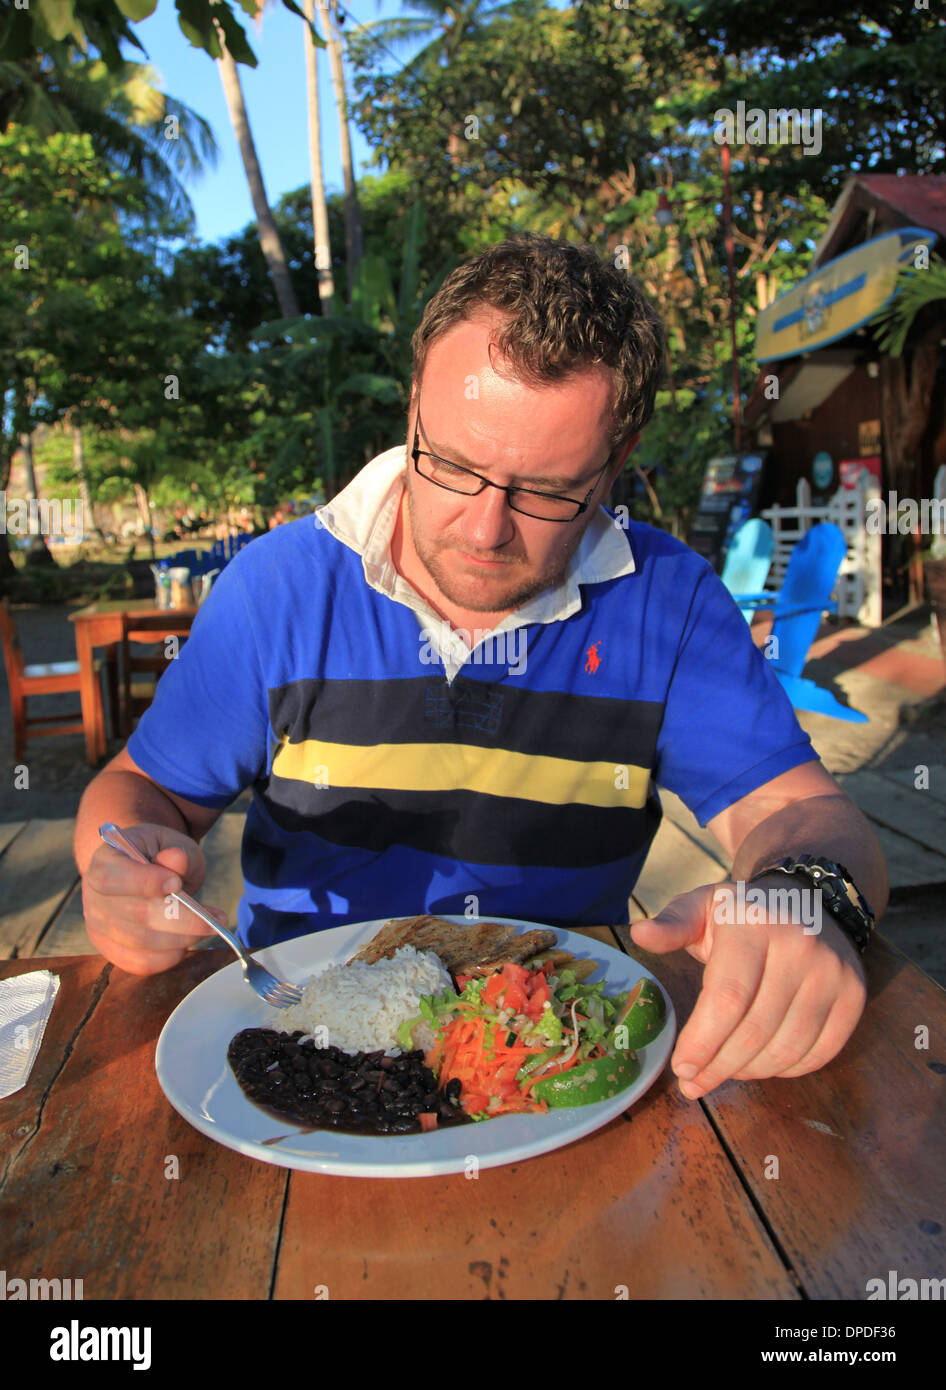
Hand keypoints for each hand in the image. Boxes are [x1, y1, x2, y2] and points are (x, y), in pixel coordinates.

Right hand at [82, 822, 229, 975]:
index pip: (110, 878)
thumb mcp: (169, 843)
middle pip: (135, 915)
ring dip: (183, 938)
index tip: (176, 883)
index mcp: (102, 864)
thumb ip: (176, 851)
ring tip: (210, 926)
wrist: (139, 873)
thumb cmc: (156, 856)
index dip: (144, 882)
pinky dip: (171, 956)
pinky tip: (188, 941)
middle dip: (182, 918)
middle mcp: (93, 899)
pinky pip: (142, 964)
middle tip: (216, 917)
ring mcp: (100, 929)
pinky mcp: (113, 951)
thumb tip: (177, 860)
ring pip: (142, 943)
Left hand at [630, 877, 867, 1097]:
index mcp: (754, 924)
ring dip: (749, 1073)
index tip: (681, 1067)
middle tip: (694, 1083)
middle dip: (719, 1067)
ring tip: (723, 1073)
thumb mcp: (702, 907)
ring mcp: (832, 973)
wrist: (810, 900)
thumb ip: (671, 924)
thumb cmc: (743, 913)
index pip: (727, 999)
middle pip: (755, 1030)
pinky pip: (819, 1053)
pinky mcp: (854, 996)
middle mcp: (799, 947)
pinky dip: (786, 1070)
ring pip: (787, 1048)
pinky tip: (760, 1065)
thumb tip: (640, 934)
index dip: (702, 1042)